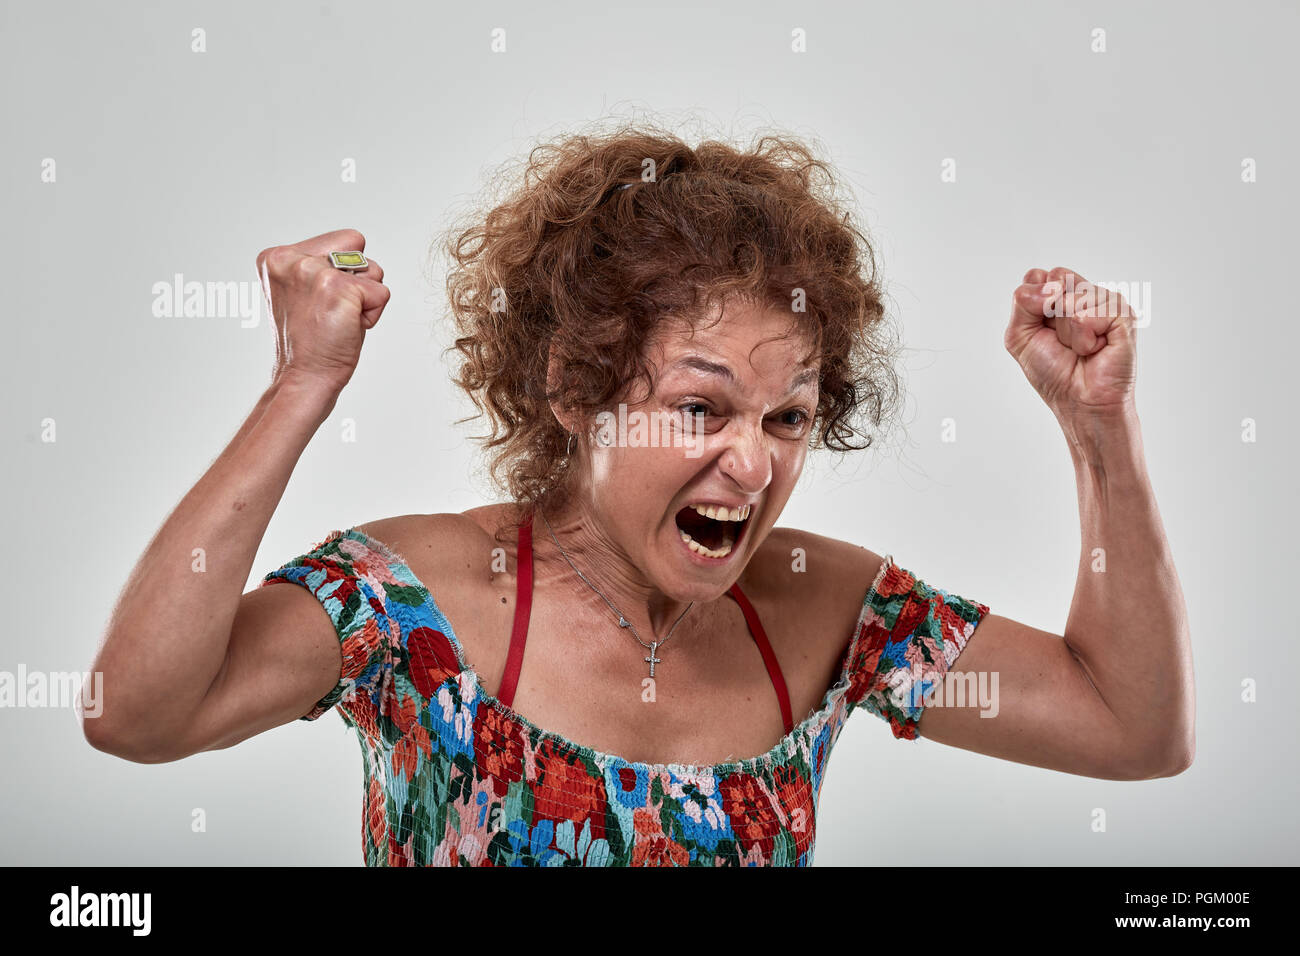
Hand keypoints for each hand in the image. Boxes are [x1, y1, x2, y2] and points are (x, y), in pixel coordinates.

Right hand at [256, 228, 390, 392]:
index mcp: (276, 257)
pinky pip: (381, 292)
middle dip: (357, 277)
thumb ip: (319, 265)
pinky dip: (373, 314)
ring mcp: (313, 272)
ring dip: (365, 297)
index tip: (321, 300)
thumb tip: (354, 253)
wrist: (304, 376)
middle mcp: (291, 259)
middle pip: (357, 244)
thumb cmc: (310, 340)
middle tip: (333, 309)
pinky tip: (347, 328)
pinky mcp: (338, 289)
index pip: (341, 239)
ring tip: (338, 319)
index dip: (342, 271)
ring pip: (372, 268)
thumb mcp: (304, 291)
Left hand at [1005, 266, 1136, 420]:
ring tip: (1081, 348)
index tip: (1043, 330)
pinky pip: (1086, 315)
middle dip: (1048, 315)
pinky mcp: (1123, 314)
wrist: (1079, 401)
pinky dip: (1083, 339)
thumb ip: (1022, 302)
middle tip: (1063, 341)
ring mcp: (1107, 301)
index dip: (1032, 304)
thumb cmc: (1054, 372)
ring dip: (1067, 333)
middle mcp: (1086, 293)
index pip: (1037, 276)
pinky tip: (1096, 350)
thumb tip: (1050, 287)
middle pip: (1056, 278)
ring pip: (1070, 299)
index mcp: (1062, 294)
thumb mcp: (1019, 336)